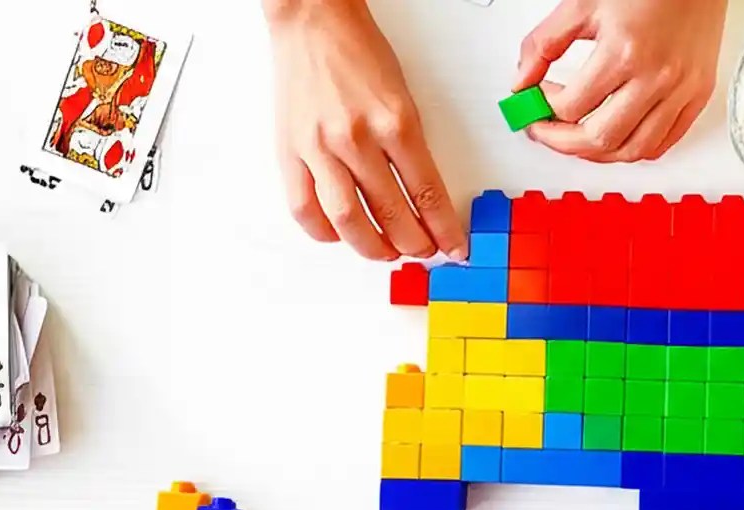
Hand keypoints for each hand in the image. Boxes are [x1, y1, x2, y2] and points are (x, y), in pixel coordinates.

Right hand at [265, 0, 466, 260]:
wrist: (312, 21)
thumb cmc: (360, 53)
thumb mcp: (405, 98)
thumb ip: (412, 149)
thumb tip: (423, 197)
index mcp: (395, 123)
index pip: (427, 193)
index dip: (444, 230)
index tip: (453, 247)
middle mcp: (357, 138)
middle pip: (391, 214)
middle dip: (413, 244)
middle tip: (422, 251)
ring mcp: (320, 148)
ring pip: (348, 220)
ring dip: (372, 248)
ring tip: (386, 253)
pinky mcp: (290, 151)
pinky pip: (304, 208)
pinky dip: (324, 231)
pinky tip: (340, 234)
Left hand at [514, 0, 728, 162]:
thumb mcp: (582, 4)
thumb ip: (544, 43)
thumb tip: (522, 82)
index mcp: (624, 52)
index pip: (571, 106)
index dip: (544, 109)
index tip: (536, 100)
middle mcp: (656, 77)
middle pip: (600, 138)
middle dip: (561, 142)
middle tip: (545, 131)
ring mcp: (680, 91)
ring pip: (632, 151)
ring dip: (596, 154)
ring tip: (576, 140)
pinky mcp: (698, 96)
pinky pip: (663, 144)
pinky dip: (634, 151)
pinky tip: (616, 138)